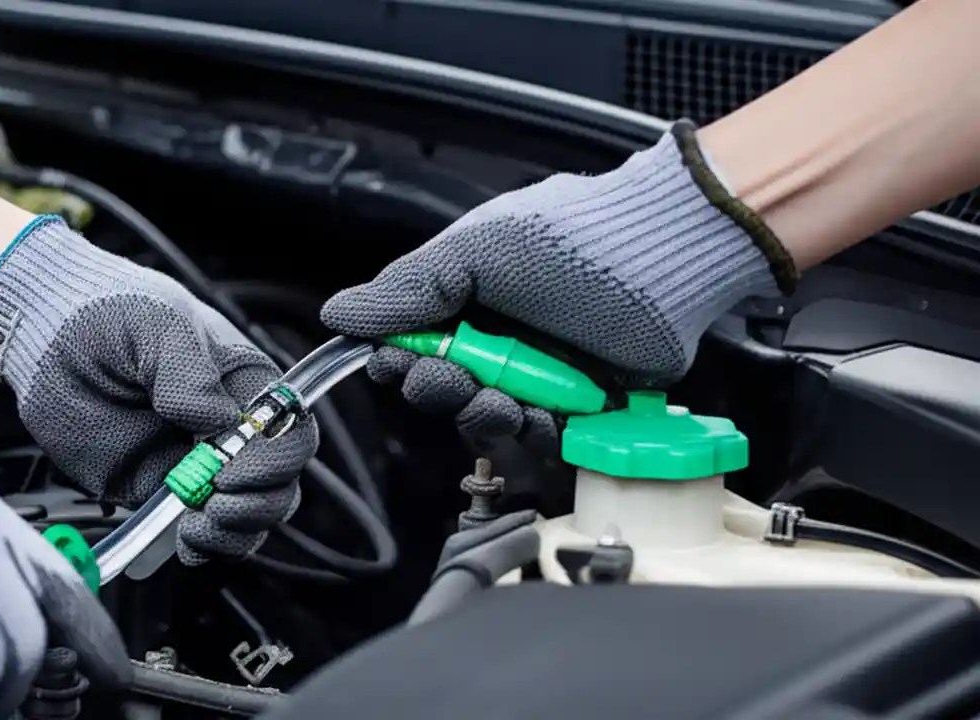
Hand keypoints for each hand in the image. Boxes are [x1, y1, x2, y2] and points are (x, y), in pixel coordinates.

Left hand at [0, 216, 317, 565]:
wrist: (44, 333)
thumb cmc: (107, 311)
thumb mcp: (152, 324)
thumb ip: (186, 370)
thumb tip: (218, 419)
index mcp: (245, 382)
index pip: (290, 428)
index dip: (275, 458)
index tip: (231, 468)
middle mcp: (231, 427)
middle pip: (281, 482)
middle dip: (257, 504)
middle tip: (214, 503)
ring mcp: (198, 463)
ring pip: (250, 515)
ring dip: (234, 532)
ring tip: (195, 526)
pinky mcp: (160, 491)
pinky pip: (200, 530)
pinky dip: (203, 546)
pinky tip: (183, 539)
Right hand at [321, 121, 794, 447]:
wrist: (667, 258)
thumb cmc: (573, 240)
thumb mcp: (474, 253)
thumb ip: (407, 289)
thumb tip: (337, 313)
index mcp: (466, 292)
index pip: (409, 340)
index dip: (397, 360)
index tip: (397, 364)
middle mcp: (498, 332)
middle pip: (444, 385)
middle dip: (443, 391)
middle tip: (457, 380)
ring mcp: (539, 368)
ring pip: (487, 415)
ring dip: (486, 414)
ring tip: (505, 400)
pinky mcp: (579, 401)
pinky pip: (540, 433)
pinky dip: (533, 431)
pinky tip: (541, 414)